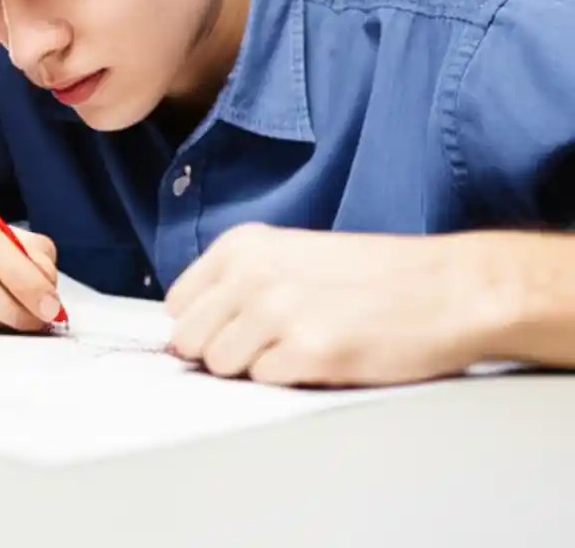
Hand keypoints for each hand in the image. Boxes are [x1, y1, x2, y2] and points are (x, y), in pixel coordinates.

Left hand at [165, 224, 501, 386]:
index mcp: (243, 245)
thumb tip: (186, 334)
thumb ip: (236, 286)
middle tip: (271, 343)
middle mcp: (252, 273)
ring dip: (257, 367)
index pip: (178, 305)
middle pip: (190, 340)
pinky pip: (265, 382)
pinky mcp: (309, 351)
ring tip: (302, 346)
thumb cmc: (374, 277)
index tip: (233, 329)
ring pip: (221, 366)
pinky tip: (326, 356)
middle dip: (223, 351)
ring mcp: (278, 312)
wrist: (451, 288)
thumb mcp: (291, 257)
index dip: (204, 326)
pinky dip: (292, 379)